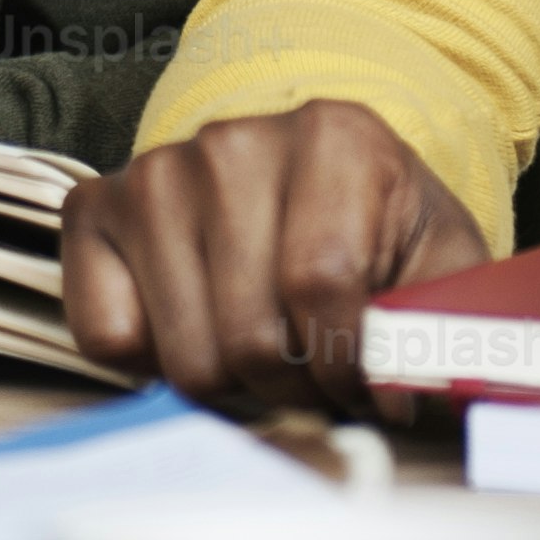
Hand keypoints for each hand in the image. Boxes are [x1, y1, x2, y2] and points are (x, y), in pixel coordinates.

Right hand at [59, 100, 489, 416]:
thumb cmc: (380, 230)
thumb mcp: (442, 263)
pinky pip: (109, 338)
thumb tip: (440, 403)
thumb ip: (445, 329)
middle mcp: (231, 142)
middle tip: (321, 383)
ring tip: (271, 359)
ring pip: (185, 355)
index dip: (350, 371)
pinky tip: (201, 330)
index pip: (322, 288)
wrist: (310, 176)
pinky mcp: (94, 209)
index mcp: (333, 136)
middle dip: (297, 390)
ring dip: (235, 387)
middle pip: (249, 336)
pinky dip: (155, 363)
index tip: (374, 395)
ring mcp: (154, 173)